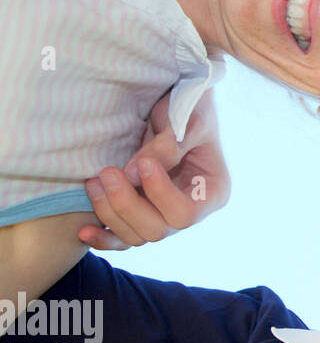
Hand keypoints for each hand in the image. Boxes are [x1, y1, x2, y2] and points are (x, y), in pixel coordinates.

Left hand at [79, 89, 229, 248]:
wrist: (171, 104)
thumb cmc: (189, 107)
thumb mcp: (186, 120)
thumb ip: (166, 146)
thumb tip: (131, 175)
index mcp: (212, 192)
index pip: (185, 212)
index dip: (160, 194)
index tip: (144, 162)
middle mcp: (190, 210)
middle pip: (157, 229)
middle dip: (127, 204)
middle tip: (106, 172)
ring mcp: (164, 215)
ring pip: (135, 236)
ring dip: (109, 212)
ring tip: (94, 181)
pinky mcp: (142, 213)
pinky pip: (123, 238)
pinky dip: (103, 237)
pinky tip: (84, 231)